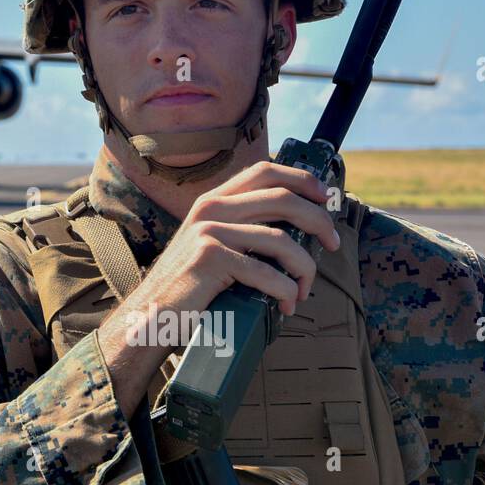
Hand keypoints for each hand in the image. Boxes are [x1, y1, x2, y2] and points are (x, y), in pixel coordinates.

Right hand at [143, 161, 341, 317]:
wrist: (152, 313)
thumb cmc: (191, 285)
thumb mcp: (212, 244)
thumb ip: (241, 228)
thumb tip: (298, 230)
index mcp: (213, 200)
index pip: (264, 171)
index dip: (301, 179)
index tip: (326, 197)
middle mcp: (210, 208)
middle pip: (282, 198)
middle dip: (318, 221)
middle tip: (332, 244)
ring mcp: (209, 231)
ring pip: (281, 239)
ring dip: (304, 267)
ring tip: (304, 289)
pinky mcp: (210, 258)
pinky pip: (266, 272)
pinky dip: (285, 290)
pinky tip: (286, 303)